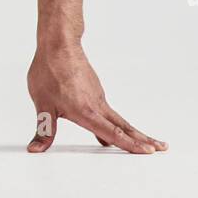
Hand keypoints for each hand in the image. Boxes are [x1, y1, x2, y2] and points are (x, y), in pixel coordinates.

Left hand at [26, 42, 166, 153]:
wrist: (58, 45)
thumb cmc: (49, 71)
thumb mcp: (43, 104)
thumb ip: (44, 129)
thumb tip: (36, 149)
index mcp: (86, 112)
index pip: (112, 133)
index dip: (130, 145)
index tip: (149, 152)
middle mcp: (97, 105)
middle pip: (124, 126)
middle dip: (143, 140)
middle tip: (161, 148)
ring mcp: (97, 96)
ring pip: (117, 118)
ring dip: (132, 131)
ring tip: (144, 142)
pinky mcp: (94, 89)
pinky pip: (107, 109)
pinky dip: (115, 121)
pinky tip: (109, 125)